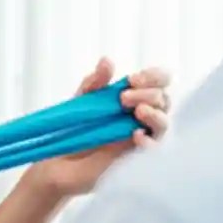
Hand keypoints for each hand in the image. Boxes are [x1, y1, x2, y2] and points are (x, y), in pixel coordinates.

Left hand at [33, 58, 171, 195]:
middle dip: (149, 94)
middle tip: (124, 97)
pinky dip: (149, 142)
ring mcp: (141, 138)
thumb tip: (107, 61)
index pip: (158, 82)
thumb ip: (95, 82)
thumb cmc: (74, 129)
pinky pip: (153, 151)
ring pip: (164, 124)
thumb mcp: (82, 100)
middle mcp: (142, 117)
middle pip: (164, 101)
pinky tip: (136, 135)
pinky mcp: (136, 160)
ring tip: (138, 111)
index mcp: (134, 98)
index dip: (154, 77)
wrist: (58, 161)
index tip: (133, 79)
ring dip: (155, 114)